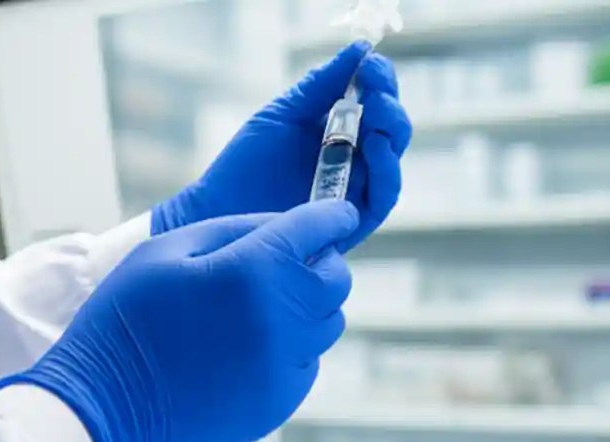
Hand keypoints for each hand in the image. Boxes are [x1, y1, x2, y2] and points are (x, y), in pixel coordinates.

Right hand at [0, 202, 357, 441]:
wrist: (102, 406)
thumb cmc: (124, 318)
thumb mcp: (165, 250)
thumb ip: (233, 229)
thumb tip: (283, 229)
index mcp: (253, 270)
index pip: (319, 229)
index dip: (332, 215)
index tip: (337, 213)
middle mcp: (281, 318)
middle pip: (337, 280)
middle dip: (319, 264)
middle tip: (287, 263)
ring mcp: (284, 366)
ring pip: (326, 325)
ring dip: (306, 308)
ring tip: (257, 310)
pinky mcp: (279, 403)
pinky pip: (306, 364)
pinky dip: (289, 350)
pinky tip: (244, 349)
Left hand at [152, 41, 412, 251]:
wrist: (218, 209)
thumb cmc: (246, 164)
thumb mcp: (282, 114)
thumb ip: (320, 86)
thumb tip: (360, 49)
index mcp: (339, 132)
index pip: (375, 103)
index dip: (380, 80)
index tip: (371, 62)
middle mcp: (353, 162)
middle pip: (390, 131)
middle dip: (388, 105)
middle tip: (376, 87)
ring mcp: (353, 192)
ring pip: (390, 163)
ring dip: (391, 134)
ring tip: (378, 113)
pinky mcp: (350, 223)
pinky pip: (381, 199)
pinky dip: (385, 172)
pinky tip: (375, 148)